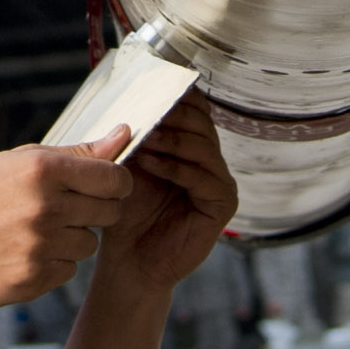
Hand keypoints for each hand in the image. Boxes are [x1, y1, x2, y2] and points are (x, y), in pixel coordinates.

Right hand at [0, 143, 138, 311]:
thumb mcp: (25, 160)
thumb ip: (80, 152)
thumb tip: (126, 133)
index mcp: (45, 171)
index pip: (116, 179)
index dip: (117, 183)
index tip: (104, 186)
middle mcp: (46, 209)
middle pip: (110, 213)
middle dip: (95, 210)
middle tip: (64, 208)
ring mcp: (40, 248)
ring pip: (90, 245)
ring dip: (72, 238)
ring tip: (38, 230)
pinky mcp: (34, 279)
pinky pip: (69, 271)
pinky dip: (54, 263)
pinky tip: (26, 251)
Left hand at [82, 90, 236, 299]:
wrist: (130, 261)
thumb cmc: (127, 213)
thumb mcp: (127, 167)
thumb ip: (133, 137)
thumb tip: (129, 101)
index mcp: (191, 147)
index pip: (195, 109)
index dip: (176, 95)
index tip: (149, 87)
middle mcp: (210, 161)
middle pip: (202, 123)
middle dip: (173, 114)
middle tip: (145, 111)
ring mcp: (220, 183)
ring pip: (204, 147)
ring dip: (172, 139)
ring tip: (144, 138)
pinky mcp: (222, 206)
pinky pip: (205, 179)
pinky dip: (176, 167)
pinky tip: (150, 164)